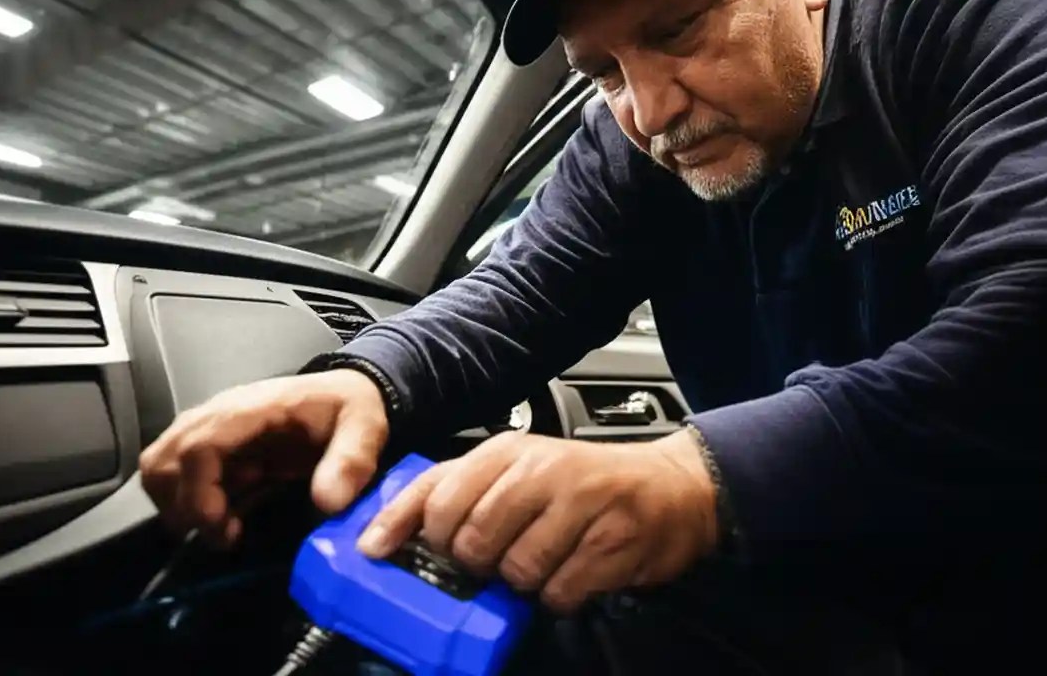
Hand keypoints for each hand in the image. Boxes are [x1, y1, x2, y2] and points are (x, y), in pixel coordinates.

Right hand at [139, 369, 388, 548]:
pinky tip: (232, 514)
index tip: (224, 527)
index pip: (196, 447)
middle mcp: (218, 417)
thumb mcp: (365, 427)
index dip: (199, 493)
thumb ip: (352, 460)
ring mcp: (210, 432)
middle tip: (225, 531)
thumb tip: (328, 502)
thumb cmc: (349, 408)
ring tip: (228, 524)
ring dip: (183, 507)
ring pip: (160, 470)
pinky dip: (194, 504)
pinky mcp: (212, 449)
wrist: (343, 395)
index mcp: (251, 409)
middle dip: (183, 507)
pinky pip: (178, 478)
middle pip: (161, 461)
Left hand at [357, 430, 718, 611]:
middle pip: (470, 539)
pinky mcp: (611, 543)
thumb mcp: (519, 470)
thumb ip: (461, 492)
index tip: (375, 551)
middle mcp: (541, 471)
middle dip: (473, 563)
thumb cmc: (585, 482)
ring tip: (543, 560)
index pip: (438, 490)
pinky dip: (560, 594)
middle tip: (492, 558)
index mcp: (509, 452)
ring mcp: (579, 505)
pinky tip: (572, 572)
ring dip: (522, 580)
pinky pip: (559, 592)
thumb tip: (389, 531)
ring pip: (515, 570)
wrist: (671, 487)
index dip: (400, 526)